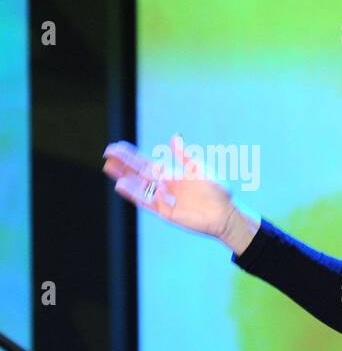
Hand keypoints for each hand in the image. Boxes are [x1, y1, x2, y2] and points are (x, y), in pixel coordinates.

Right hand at [102, 134, 240, 240]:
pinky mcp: (166, 213)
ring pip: (139, 188)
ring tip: (110, 169)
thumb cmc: (217, 191)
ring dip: (125, 179)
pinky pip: (147, 202)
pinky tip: (122, 185)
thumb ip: (184, 156)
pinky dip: (135, 194)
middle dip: (122, 166)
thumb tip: (174, 137)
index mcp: (171, 175)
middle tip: (106, 156)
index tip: (115, 147)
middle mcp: (165, 187)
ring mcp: (164, 200)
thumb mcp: (199, 168)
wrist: (226, 213)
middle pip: (138, 174)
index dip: (130, 156)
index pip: (145, 163)